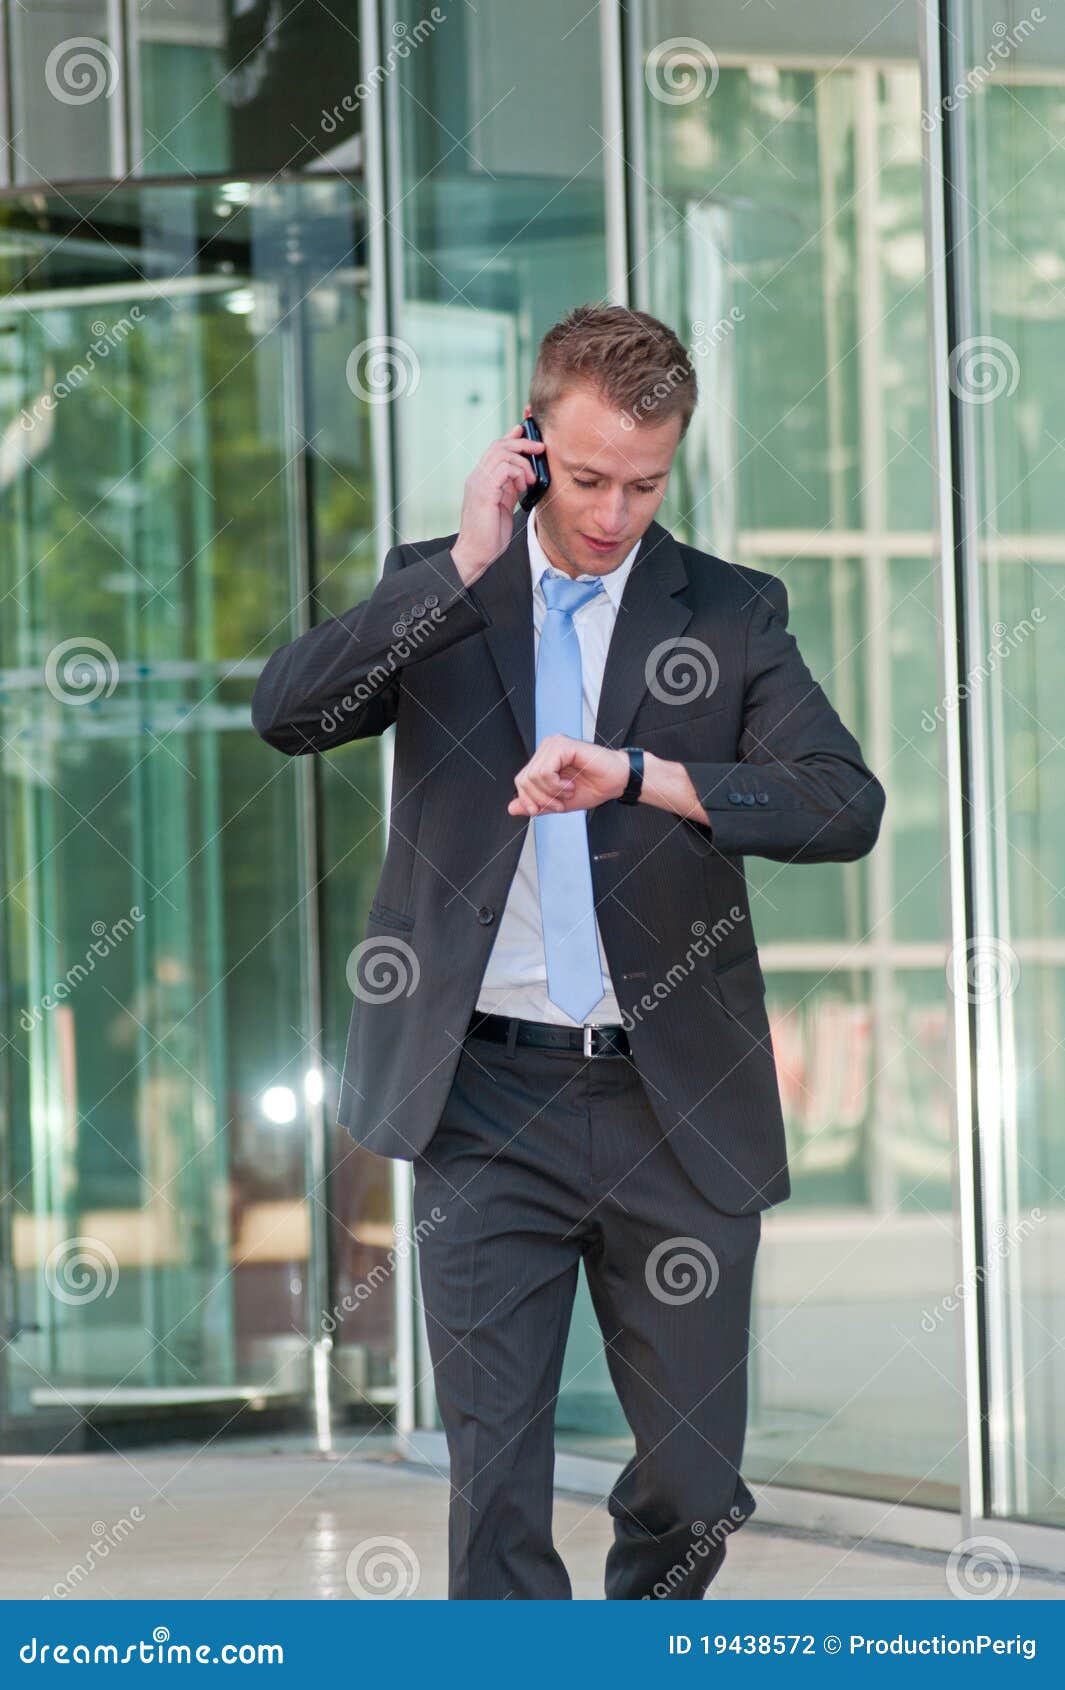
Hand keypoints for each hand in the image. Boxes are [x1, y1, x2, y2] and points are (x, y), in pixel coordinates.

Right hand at [450, 419, 545, 585]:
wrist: (477, 553)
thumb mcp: (504, 505)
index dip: (511, 436)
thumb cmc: (490, 535)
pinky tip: (524, 487)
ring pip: (502, 453)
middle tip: (540, 448)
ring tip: (531, 479)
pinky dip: (519, 473)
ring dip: (523, 462)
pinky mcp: (484, 492)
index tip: (526, 430)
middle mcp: (477, 477)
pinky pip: (504, 469)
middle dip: (522, 442)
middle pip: (499, 445)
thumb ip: (510, 487)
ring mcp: (478, 483)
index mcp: (481, 479)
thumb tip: (524, 473)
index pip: (495, 448)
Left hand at [507, 735, 629, 816]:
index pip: (520, 781)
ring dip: (552, 793)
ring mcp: (554, 745)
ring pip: (533, 777)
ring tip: (569, 792)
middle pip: (524, 780)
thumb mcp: (559, 802)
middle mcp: (546, 749)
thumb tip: (512, 808)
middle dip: (542, 799)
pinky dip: (557, 786)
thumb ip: (536, 804)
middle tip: (561, 802)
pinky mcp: (563, 745)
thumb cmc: (594, 787)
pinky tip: (570, 785)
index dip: (528, 800)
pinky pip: (545, 772)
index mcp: (544, 760)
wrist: (617, 781)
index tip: (542, 810)